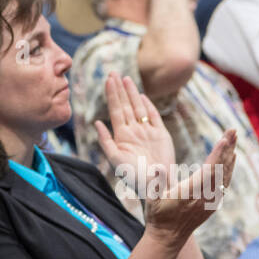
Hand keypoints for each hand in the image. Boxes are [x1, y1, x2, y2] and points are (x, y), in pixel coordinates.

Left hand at [94, 73, 175, 195]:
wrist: (157, 186)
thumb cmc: (134, 177)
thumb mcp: (115, 159)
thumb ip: (106, 141)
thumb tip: (96, 123)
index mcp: (122, 136)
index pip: (115, 110)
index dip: (112, 94)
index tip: (108, 80)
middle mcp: (133, 131)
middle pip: (125, 105)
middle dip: (120, 89)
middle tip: (113, 72)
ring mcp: (147, 132)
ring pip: (138, 108)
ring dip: (132, 94)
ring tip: (126, 79)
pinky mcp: (161, 135)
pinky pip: (154, 117)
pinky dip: (148, 106)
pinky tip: (142, 96)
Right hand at [142, 129, 237, 246]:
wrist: (167, 238)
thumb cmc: (157, 216)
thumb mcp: (151, 199)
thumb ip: (155, 183)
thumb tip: (159, 167)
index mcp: (192, 193)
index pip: (209, 170)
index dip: (217, 154)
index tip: (224, 139)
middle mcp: (206, 197)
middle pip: (221, 169)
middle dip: (227, 148)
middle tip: (233, 130)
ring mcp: (211, 201)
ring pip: (225, 175)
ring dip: (230, 156)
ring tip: (233, 139)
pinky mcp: (212, 203)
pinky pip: (225, 183)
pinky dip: (229, 168)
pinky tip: (231, 159)